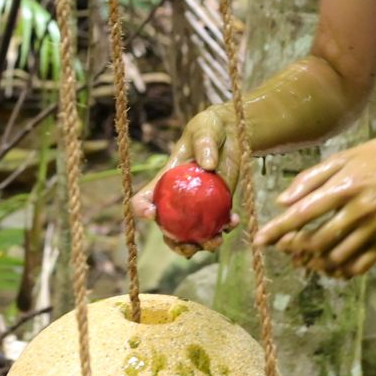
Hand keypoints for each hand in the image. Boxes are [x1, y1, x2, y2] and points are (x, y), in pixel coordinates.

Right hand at [130, 105, 244, 257]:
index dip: (142, 209)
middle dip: (176, 243)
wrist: (231, 133)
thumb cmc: (209, 128)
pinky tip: (234, 221)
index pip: (145, 198)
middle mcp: (178, 198)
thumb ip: (204, 144)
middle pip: (168, 228)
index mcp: (165, 180)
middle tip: (190, 247)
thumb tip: (208, 166)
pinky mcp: (218, 206)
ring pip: (193, 234)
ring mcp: (198, 205)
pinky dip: (225, 228)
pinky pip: (218, 224)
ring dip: (202, 244)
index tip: (151, 213)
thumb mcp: (205, 129)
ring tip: (217, 241)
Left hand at [254, 132, 375, 279]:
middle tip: (283, 248)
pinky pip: (360, 265)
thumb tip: (282, 202)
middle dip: (295, 248)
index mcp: (345, 186)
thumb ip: (310, 179)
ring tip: (303, 257)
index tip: (259, 240)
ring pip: (337, 257)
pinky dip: (340, 270)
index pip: (304, 213)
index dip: (279, 228)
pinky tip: (329, 264)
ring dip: (314, 262)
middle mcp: (360, 209)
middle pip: (318, 240)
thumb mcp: (343, 157)